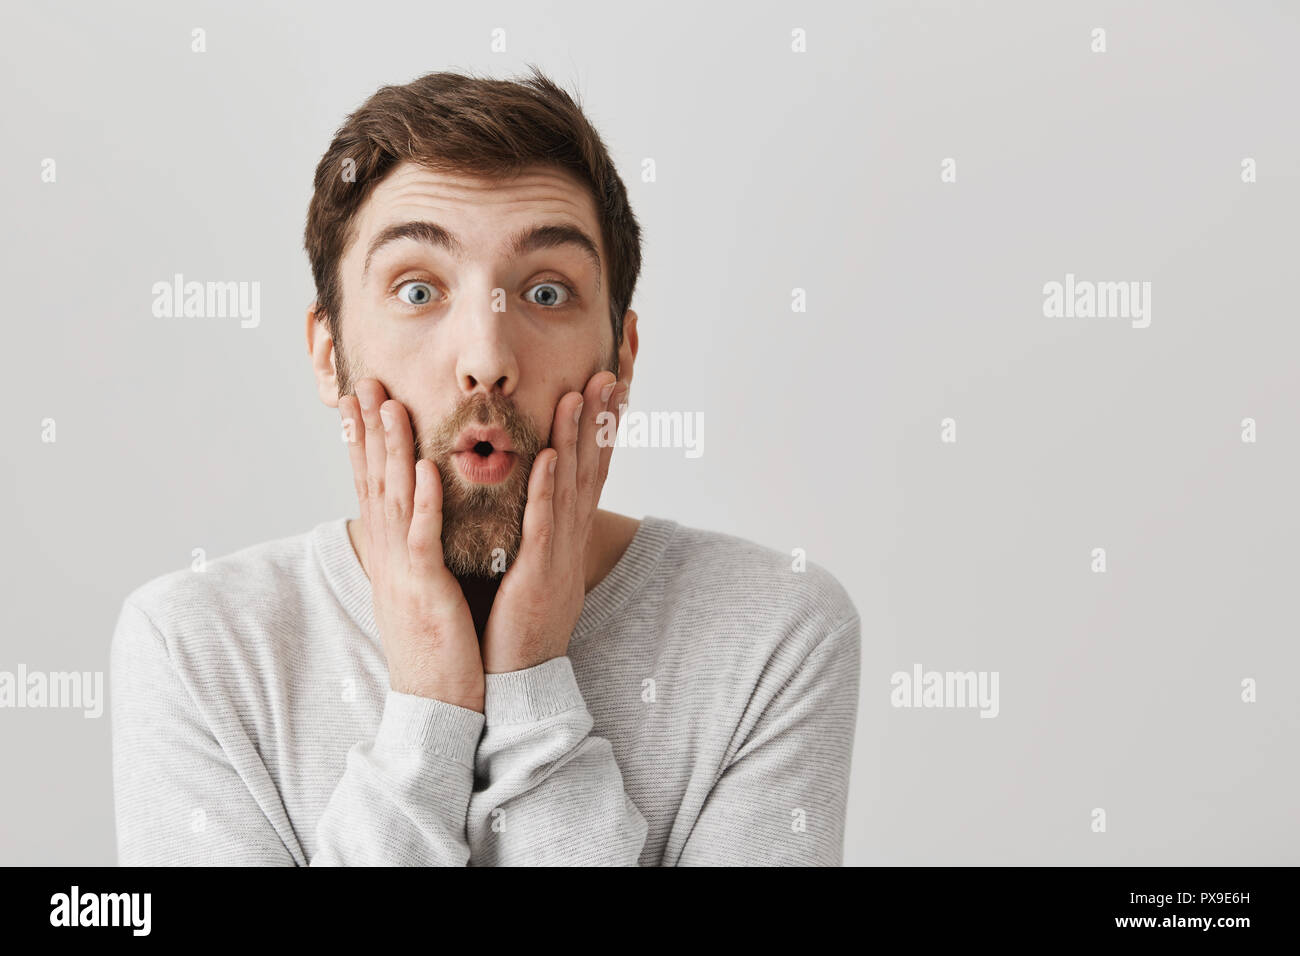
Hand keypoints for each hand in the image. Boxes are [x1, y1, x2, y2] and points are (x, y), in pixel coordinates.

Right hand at [340, 378, 484, 711]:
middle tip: (363, 383)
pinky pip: (422, 539)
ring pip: (393, 499)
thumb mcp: (420, 588)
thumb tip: (419, 520)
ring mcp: (404, 571)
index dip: (364, 441)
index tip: (359, 399)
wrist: (436, 702)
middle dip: (369, 430)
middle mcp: (389, 556)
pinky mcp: (425, 590)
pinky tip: (422, 469)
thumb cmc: (436, 645)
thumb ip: (418, 550)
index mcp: (391, 554)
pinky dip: (421, 502)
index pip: (372, 486)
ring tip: (389, 405)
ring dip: (390, 450)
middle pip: (373, 481)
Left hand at [480, 371, 626, 672]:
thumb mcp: (532, 566)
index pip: (587, 471)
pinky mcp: (538, 573)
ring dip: (577, 439)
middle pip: (590, 468)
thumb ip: (534, 529)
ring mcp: (558, 554)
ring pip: (571, 486)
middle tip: (608, 374)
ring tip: (580, 394)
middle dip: (599, 420)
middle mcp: (569, 538)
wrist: (520, 678)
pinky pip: (543, 524)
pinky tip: (550, 456)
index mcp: (566, 535)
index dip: (599, 430)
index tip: (607, 389)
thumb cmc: (518, 624)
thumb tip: (531, 497)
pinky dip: (547, 489)